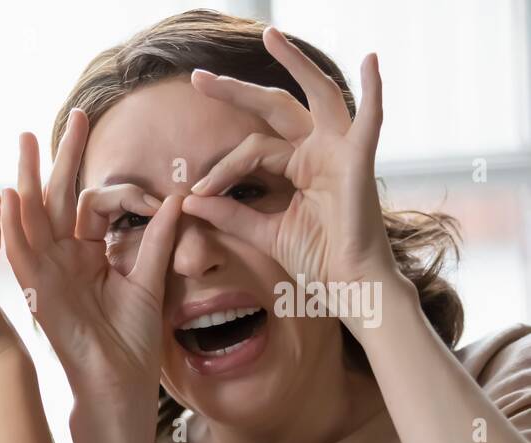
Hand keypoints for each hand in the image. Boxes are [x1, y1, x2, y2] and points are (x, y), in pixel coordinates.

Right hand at [1, 117, 180, 395]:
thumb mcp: (150, 280)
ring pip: (33, 217)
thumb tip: (177, 198)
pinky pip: (20, 255)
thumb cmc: (133, 341)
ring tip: (25, 139)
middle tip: (68, 118)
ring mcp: (48, 274)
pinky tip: (7, 196)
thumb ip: (157, 239)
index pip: (91, 205)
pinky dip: (12, 227)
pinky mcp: (37, 292)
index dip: (115, 186)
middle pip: (57, 199)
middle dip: (60, 159)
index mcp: (89, 255)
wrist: (119, 381)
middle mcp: (64, 259)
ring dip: (28, 177)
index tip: (141, 182)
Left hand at [183, 27, 395, 331]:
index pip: (251, 150)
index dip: (220, 168)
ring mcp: (340, 152)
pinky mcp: (359, 162)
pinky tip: (372, 59)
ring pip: (315, 96)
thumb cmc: (314, 259)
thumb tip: (188, 199)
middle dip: (236, 91)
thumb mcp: (261, 232)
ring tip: (271, 35)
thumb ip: (229, 213)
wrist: (346, 286)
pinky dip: (375, 90)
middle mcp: (318, 151)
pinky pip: (369, 121)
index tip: (194, 190)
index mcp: (297, 165)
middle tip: (198, 78)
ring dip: (295, 63)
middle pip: (275, 107)